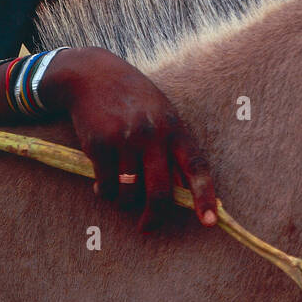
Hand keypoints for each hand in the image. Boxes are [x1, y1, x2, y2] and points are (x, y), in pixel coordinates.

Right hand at [38, 47, 218, 232]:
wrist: (92, 75)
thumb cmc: (132, 98)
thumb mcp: (161, 113)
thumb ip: (172, 146)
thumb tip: (183, 190)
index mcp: (174, 127)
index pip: (196, 166)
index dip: (204, 196)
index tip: (209, 222)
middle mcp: (152, 134)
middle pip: (159, 192)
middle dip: (154, 217)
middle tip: (147, 226)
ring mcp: (125, 139)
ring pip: (129, 194)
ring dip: (124, 202)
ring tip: (120, 193)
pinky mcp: (100, 145)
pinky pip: (106, 185)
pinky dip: (104, 192)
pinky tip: (102, 185)